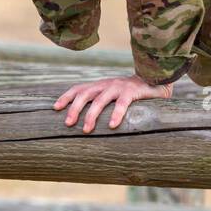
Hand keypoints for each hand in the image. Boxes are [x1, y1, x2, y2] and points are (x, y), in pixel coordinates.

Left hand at [52, 74, 173, 132]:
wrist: (155, 81)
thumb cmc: (131, 94)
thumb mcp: (113, 96)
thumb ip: (102, 104)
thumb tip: (86, 124)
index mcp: (99, 86)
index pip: (78, 88)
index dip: (66, 97)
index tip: (56, 108)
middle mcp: (106, 84)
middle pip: (85, 94)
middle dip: (74, 108)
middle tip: (68, 123)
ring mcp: (118, 87)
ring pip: (100, 100)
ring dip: (91, 115)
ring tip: (86, 130)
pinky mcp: (132, 91)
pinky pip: (121, 103)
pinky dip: (116, 114)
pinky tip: (112, 126)